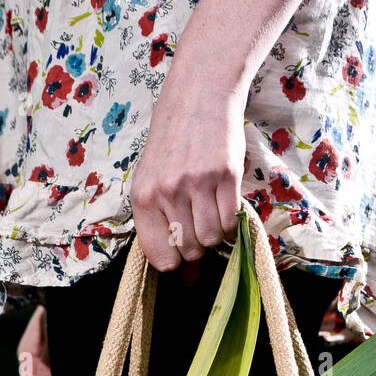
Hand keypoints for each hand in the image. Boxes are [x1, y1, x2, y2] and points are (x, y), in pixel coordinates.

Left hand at [131, 79, 244, 271]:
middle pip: (190, 250)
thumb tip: (186, 279)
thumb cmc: (172, 143)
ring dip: (217, 233)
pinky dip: (231, 220)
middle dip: (198, 245)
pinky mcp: (226, 174)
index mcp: (143, 196)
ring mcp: (197, 183)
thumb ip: (164, 229)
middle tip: (198, 222)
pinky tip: (224, 202)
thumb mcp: (155, 182)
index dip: (175, 260)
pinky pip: (232, 220)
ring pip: (213, 238)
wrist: (198, 96)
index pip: (160, 257)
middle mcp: (168, 191)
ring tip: (211, 210)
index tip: (181, 250)